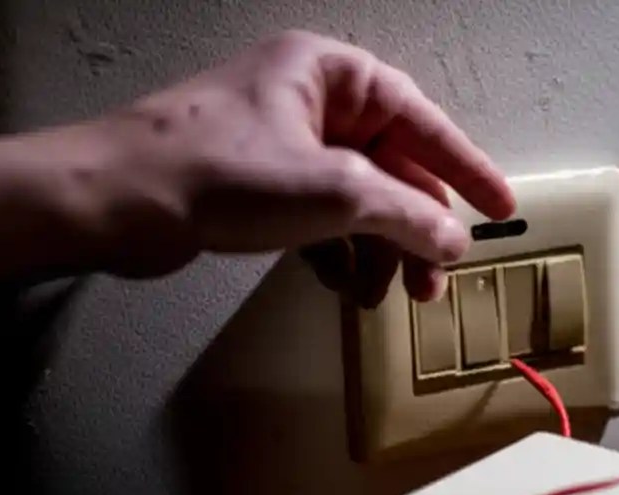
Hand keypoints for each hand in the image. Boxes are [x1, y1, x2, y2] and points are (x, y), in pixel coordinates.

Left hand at [98, 30, 513, 299]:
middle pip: (392, 167)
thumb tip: (455, 241)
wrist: (115, 203)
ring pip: (359, 199)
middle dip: (416, 229)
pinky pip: (323, 216)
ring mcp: (283, 144)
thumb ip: (409, 215)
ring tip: (384, 297)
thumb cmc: (222, 173)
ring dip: (380, 250)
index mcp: (331, 73)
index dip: (467, 167)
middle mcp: (311, 101)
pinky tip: (344, 285)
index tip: (503, 208)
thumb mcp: (336, 192)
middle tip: (435, 283)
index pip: (422, 120)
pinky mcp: (260, 185)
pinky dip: (341, 251)